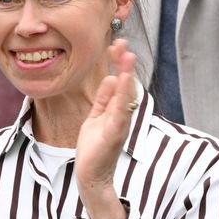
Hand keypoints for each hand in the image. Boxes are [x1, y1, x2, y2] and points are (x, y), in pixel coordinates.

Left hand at [74, 40, 135, 218]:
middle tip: (121, 42)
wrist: (92, 176)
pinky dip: (120, 97)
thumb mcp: (96, 117)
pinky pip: (119, 112)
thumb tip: (108, 77)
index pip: (119, 82)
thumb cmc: (94, 148)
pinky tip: (120, 82)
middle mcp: (121, 115)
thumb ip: (103, 99)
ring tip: (126, 56)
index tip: (115, 45)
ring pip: (125, 96)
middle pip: (125, 85)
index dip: (118, 64)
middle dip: (124, 64)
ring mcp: (119, 124)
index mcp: (116, 110)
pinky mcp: (113, 134)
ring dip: (126, 75)